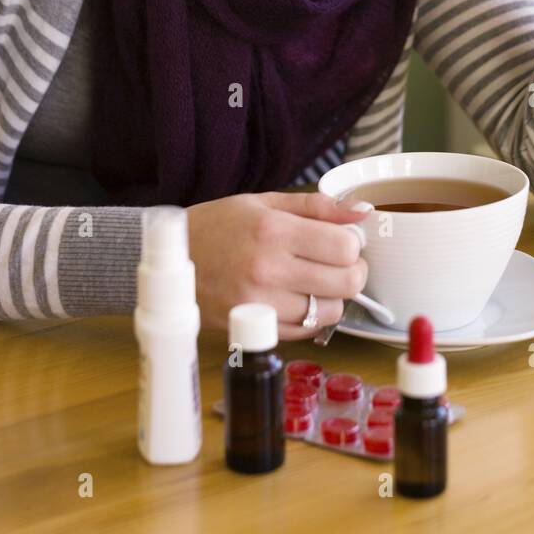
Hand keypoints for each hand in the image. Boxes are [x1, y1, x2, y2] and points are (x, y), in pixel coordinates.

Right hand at [185, 190, 370, 336]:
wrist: (171, 259)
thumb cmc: (218, 226)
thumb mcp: (265, 202)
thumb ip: (318, 206)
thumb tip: (362, 213)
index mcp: (273, 231)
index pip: (345, 247)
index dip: (353, 244)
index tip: (344, 241)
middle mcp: (268, 270)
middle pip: (346, 283)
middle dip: (352, 271)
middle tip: (339, 263)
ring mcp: (259, 304)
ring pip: (329, 311)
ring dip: (332, 297)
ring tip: (315, 281)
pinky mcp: (252, 329)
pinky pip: (304, 330)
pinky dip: (310, 316)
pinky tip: (297, 298)